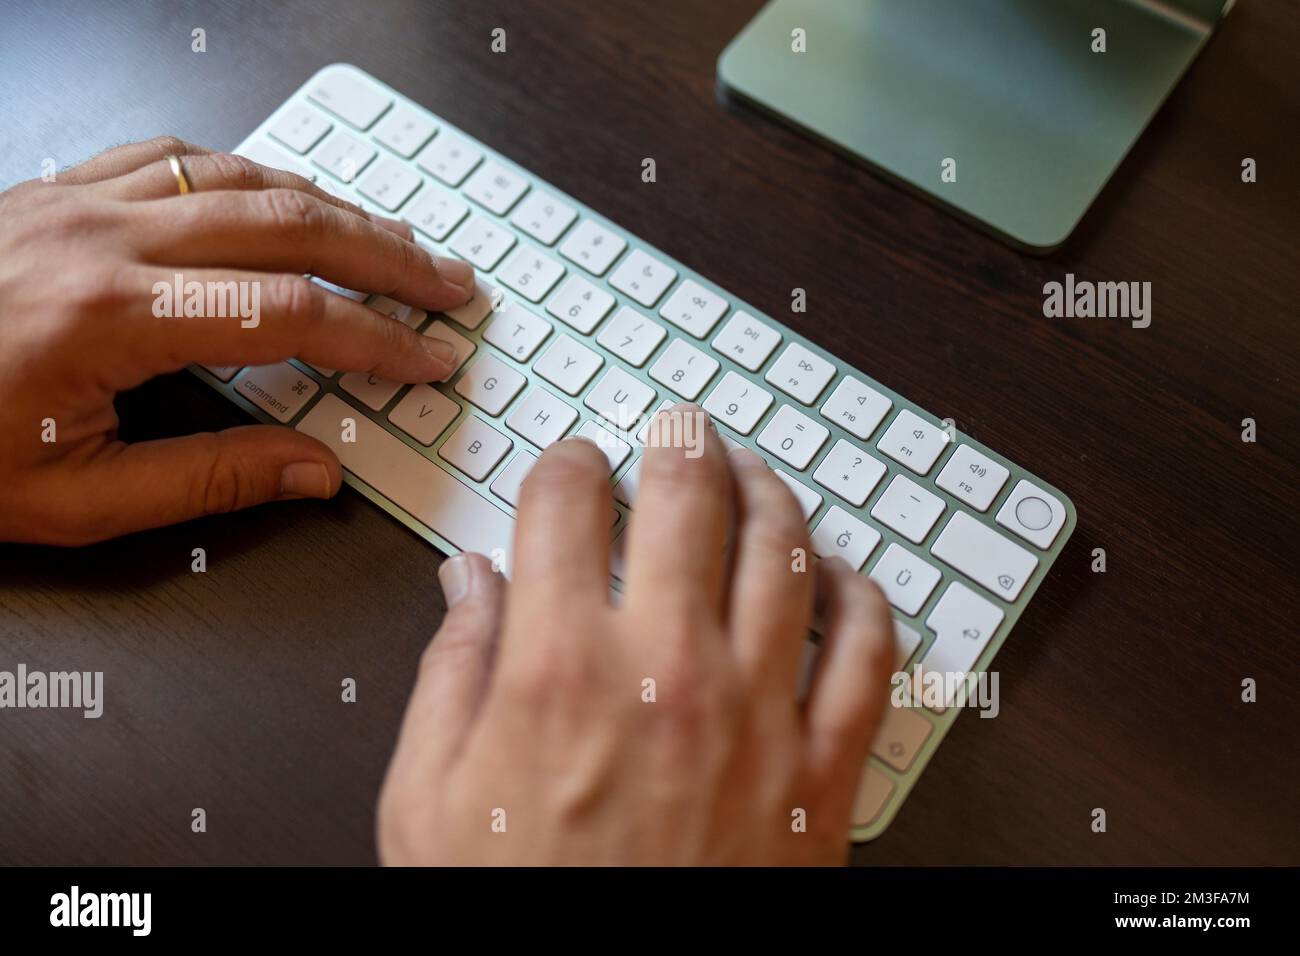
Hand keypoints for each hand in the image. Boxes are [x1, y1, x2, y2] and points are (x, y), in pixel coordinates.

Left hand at [0, 137, 474, 544]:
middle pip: (289, 226)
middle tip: (449, 284)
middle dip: (387, 258)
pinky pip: (177, 157)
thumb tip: (313, 472)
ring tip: (396, 239)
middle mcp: (103, 239)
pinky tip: (286, 193)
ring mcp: (78, 201)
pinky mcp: (59, 188)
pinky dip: (250, 174)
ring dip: (336, 208)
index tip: (426, 360)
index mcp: (109, 318)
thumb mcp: (71, 499)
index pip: (289, 316)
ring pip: (243, 180)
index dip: (376, 340)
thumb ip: (206, 481)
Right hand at [378, 406, 894, 864]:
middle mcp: (665, 671)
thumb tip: (468, 584)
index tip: (571, 469)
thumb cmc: (519, 912)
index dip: (566, 463)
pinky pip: (870, 649)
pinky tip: (837, 576)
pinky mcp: (823, 771)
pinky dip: (861, 594)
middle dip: (679, 440)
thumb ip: (448, 676)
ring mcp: (757, 714)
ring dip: (770, 491)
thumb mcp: (428, 806)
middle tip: (679, 427)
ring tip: (752, 476)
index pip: (566, 503)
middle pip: (688, 493)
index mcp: (556, 670)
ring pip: (785, 548)